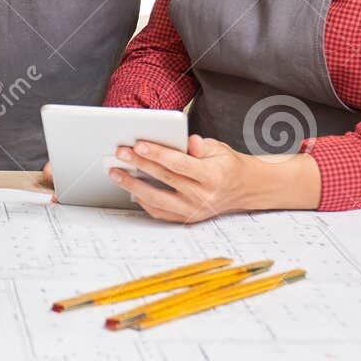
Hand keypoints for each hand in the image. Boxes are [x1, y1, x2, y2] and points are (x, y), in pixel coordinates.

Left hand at [109, 134, 307, 222]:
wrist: (244, 189)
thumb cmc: (227, 165)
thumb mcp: (219, 149)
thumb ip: (200, 145)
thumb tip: (185, 141)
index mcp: (212, 177)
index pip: (179, 164)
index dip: (157, 154)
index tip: (138, 144)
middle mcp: (202, 197)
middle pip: (164, 179)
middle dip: (138, 164)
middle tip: (120, 153)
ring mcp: (193, 211)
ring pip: (156, 199)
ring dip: (132, 185)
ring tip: (116, 172)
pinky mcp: (186, 219)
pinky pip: (159, 212)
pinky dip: (142, 200)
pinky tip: (130, 187)